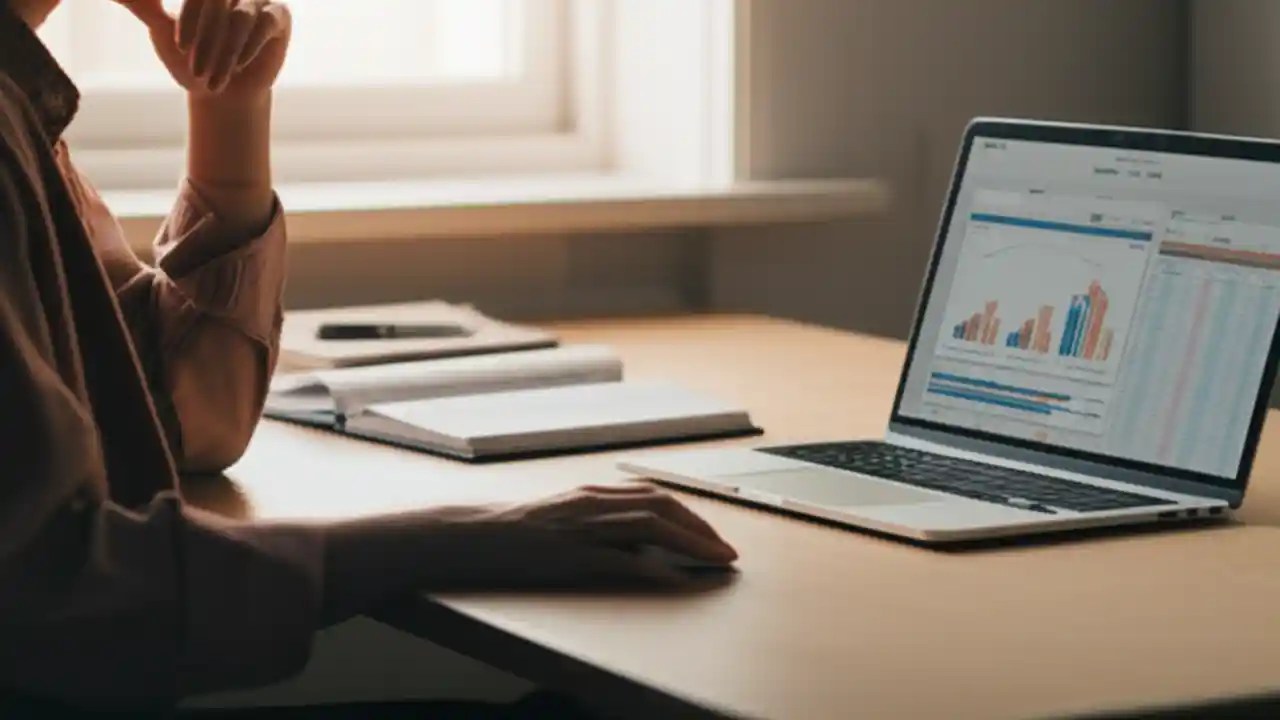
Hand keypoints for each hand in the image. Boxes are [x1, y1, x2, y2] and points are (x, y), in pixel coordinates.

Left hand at [115, 0, 291, 97]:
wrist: (223, 93)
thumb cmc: (191, 59)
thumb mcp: (162, 31)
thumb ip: (143, 6)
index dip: (190, 18)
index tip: (181, 48)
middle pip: (217, 0)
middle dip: (206, 38)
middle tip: (197, 68)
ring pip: (239, 17)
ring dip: (225, 52)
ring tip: (215, 78)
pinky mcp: (279, 15)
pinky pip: (263, 22)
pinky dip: (249, 46)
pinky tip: (240, 65)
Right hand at [471, 483, 739, 586]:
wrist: (484, 534)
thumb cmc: (525, 527)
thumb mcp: (570, 509)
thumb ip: (604, 515)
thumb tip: (643, 535)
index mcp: (596, 491)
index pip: (656, 495)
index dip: (690, 513)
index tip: (713, 533)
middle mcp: (597, 502)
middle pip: (662, 506)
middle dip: (701, 528)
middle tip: (726, 551)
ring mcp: (587, 527)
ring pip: (653, 527)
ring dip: (692, 544)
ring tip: (716, 562)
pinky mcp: (577, 554)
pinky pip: (626, 560)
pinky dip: (657, 568)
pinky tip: (678, 578)